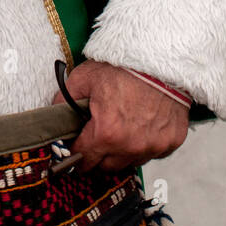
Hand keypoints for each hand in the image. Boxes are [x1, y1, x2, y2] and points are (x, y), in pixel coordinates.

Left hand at [51, 60, 188, 172]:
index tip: (72, 150)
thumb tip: (55, 115)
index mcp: (106, 134)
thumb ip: (65, 100)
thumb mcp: (84, 78)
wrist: (161, 59)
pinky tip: (139, 128)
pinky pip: (151, 154)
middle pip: (106, 167)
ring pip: (129, 162)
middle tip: (93, 141)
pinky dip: (143, 146)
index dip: (74, 154)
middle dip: (96, 156)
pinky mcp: (171, 142)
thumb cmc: (123, 67)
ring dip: (120, 153)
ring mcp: (153, 147)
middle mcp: (131, 147)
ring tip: (117, 132)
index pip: (83, 159)